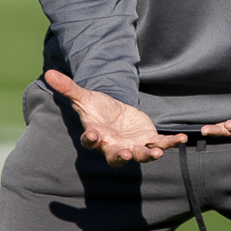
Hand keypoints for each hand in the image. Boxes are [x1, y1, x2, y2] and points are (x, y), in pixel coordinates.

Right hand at [44, 70, 185, 165]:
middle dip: (121, 156)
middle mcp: (114, 146)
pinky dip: (171, 143)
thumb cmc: (98, 108)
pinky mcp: (149, 141)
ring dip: (148, 155)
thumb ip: (69, 88)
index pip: (91, 140)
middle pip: (116, 156)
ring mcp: (132, 146)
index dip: (91, 139)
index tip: (93, 136)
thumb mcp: (84, 97)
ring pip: (140, 155)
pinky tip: (182, 139)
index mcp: (97, 136)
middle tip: (125, 154)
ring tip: (157, 153)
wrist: (115, 114)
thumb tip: (49, 73)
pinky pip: (161, 144)